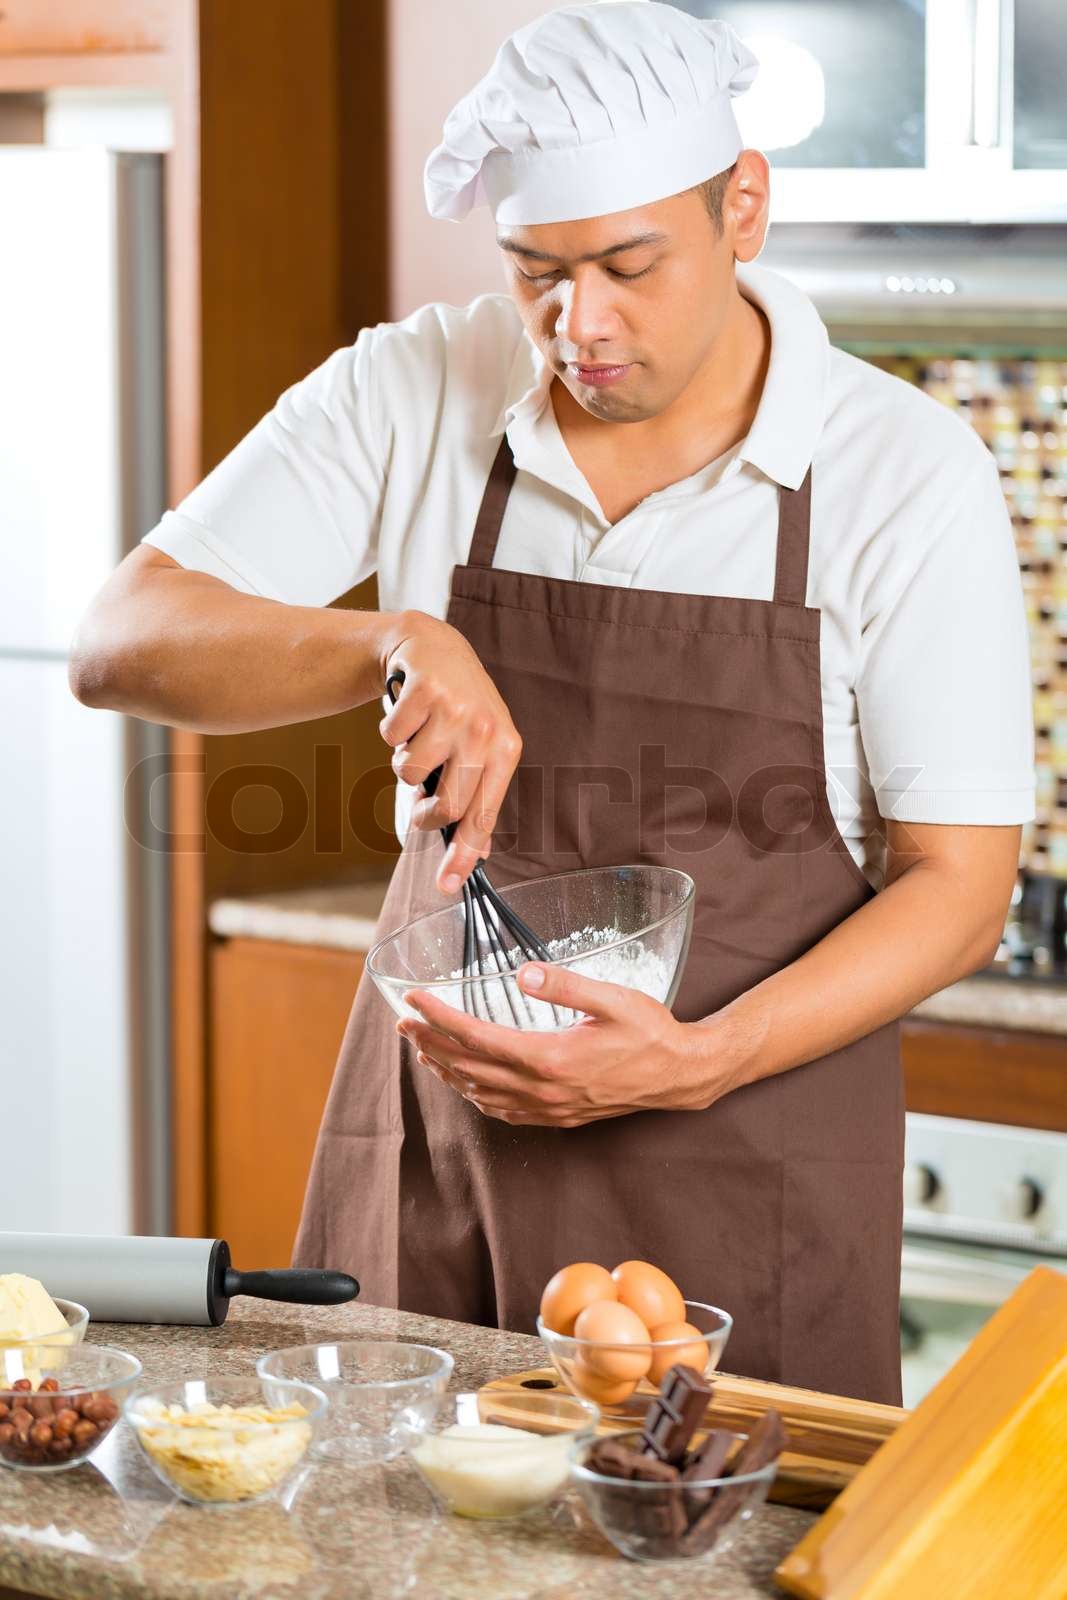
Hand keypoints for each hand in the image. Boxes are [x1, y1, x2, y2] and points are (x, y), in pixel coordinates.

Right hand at [378, 611, 520, 893]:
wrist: (432, 648)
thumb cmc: (456, 709)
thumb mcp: (479, 749)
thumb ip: (477, 798)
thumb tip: (475, 854)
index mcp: (505, 749)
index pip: (483, 814)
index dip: (463, 854)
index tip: (447, 885)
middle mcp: (485, 729)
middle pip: (448, 804)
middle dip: (424, 813)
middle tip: (418, 802)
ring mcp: (456, 707)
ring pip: (410, 772)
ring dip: (404, 762)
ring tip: (418, 739)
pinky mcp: (424, 689)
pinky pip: (391, 739)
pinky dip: (391, 733)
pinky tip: (407, 713)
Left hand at [396, 961, 731, 1126]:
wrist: (680, 1075)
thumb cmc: (650, 1032)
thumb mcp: (612, 999)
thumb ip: (564, 985)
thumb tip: (522, 973)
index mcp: (548, 1058)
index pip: (475, 1036)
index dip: (438, 1017)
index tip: (412, 999)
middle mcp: (541, 1089)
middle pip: (468, 1066)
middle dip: (430, 1042)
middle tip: (403, 1021)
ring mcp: (548, 1108)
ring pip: (480, 1092)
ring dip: (446, 1069)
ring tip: (423, 1048)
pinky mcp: (558, 1116)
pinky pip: (503, 1111)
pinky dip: (475, 1094)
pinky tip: (467, 1082)